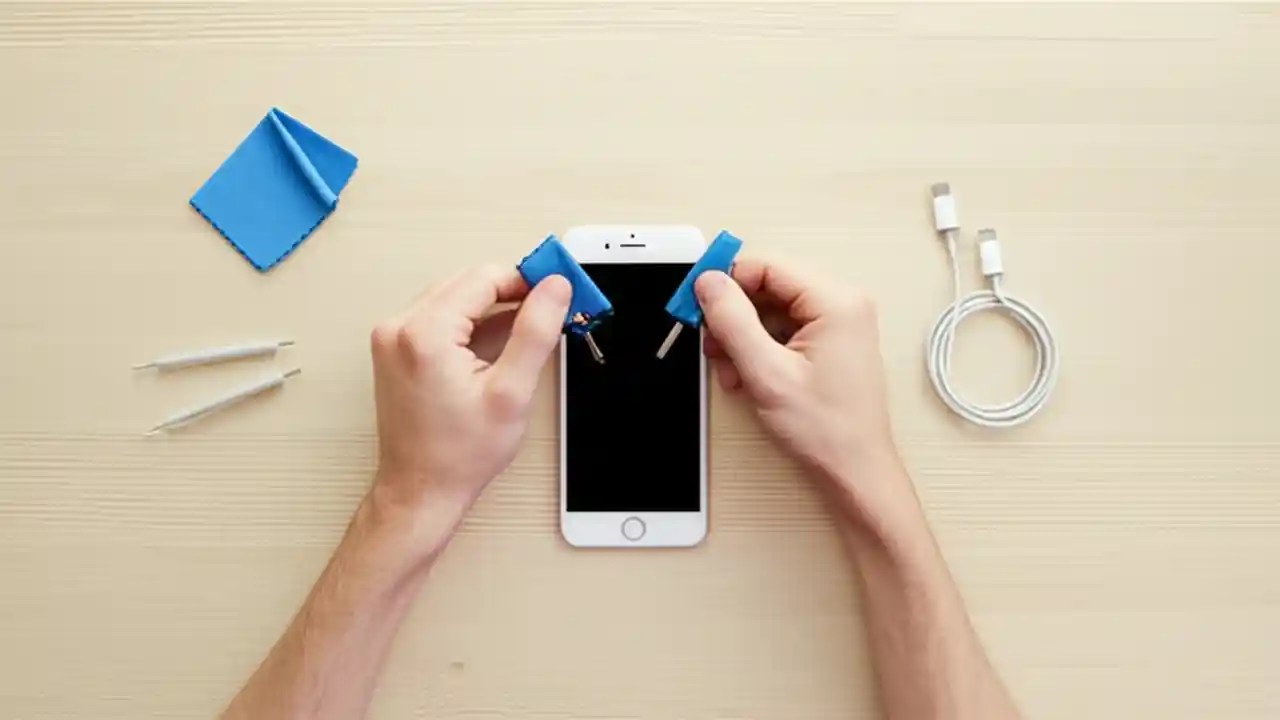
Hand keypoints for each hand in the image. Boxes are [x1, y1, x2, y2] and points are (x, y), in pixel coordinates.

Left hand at [369, 266, 570, 530]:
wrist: (420, 490)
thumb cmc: (458, 455)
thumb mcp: (512, 393)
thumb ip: (535, 332)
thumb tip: (554, 289)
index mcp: (424, 333)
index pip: (484, 278)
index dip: (527, 280)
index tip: (557, 287)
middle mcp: (399, 328)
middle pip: (467, 283)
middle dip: (511, 292)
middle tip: (549, 309)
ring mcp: (392, 337)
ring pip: (454, 297)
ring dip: (491, 307)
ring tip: (527, 331)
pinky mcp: (394, 348)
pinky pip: (438, 316)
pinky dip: (470, 322)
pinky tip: (496, 344)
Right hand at [695, 259, 907, 515]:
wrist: (854, 470)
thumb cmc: (827, 430)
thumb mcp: (767, 373)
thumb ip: (733, 322)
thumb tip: (709, 284)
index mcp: (835, 302)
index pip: (766, 266)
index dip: (725, 281)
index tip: (694, 299)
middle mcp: (841, 305)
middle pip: (766, 287)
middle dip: (732, 316)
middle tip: (708, 342)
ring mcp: (836, 325)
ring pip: (769, 311)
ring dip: (741, 338)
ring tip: (731, 371)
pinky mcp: (828, 343)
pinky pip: (781, 331)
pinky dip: (757, 350)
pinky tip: (747, 377)